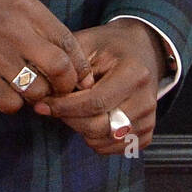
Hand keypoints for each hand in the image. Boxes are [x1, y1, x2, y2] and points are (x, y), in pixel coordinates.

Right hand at [0, 0, 92, 114]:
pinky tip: (2, 92)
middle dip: (65, 85)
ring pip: (37, 91)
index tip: (79, 78)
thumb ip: (39, 23)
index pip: (68, 41)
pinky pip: (11, 104)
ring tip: (25, 88)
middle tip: (59, 90)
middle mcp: (13, 30)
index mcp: (25, 8)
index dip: (79, 65)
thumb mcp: (8, 1)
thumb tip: (70, 59)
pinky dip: (12, 103)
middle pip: (60, 68)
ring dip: (36, 96)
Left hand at [32, 19, 163, 152]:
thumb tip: (47, 90)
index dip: (65, 107)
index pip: (96, 102)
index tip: (42, 104)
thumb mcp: (88, 42)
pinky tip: (88, 119)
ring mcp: (150, 120)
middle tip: (52, 108)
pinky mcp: (148, 134)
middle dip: (69, 120)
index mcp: (134, 74)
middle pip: (100, 126)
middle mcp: (146, 100)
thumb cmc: (110, 46)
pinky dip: (96, 140)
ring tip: (71, 110)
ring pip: (105, 141)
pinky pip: (114, 148)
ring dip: (81, 130)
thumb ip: (69, 65)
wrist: (142, 51)